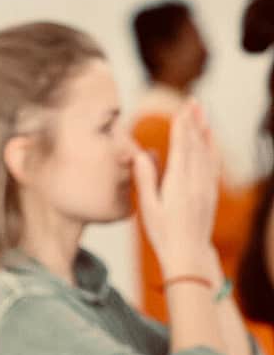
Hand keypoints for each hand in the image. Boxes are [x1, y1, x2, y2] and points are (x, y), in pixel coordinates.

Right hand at [133, 101, 219, 277]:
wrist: (189, 253)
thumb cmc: (163, 233)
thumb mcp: (148, 207)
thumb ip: (146, 179)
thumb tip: (142, 153)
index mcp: (178, 183)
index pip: (181, 147)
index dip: (181, 126)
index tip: (181, 108)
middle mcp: (196, 181)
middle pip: (196, 144)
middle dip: (194, 121)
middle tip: (193, 101)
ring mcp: (206, 186)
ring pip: (207, 151)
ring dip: (204, 130)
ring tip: (202, 112)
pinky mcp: (210, 192)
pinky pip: (213, 163)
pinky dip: (212, 146)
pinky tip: (211, 138)